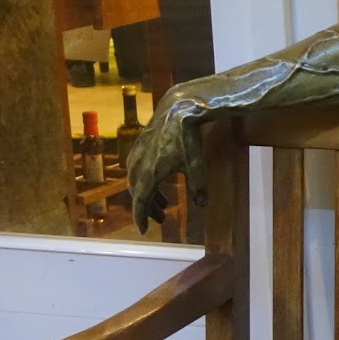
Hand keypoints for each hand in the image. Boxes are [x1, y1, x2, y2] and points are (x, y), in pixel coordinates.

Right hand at [126, 87, 207, 233]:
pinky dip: (145, 180)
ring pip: (136, 181)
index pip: (140, 201)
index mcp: (149, 173)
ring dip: (148, 195)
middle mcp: (138, 165)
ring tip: (164, 206)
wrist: (178, 109)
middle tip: (161, 220)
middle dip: (148, 208)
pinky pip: (137, 168)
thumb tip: (202, 205)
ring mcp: (137, 154)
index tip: (143, 230)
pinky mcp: (139, 145)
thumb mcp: (196, 163)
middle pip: (138, 193)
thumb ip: (199, 185)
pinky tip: (158, 182)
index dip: (141, 217)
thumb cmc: (188, 138)